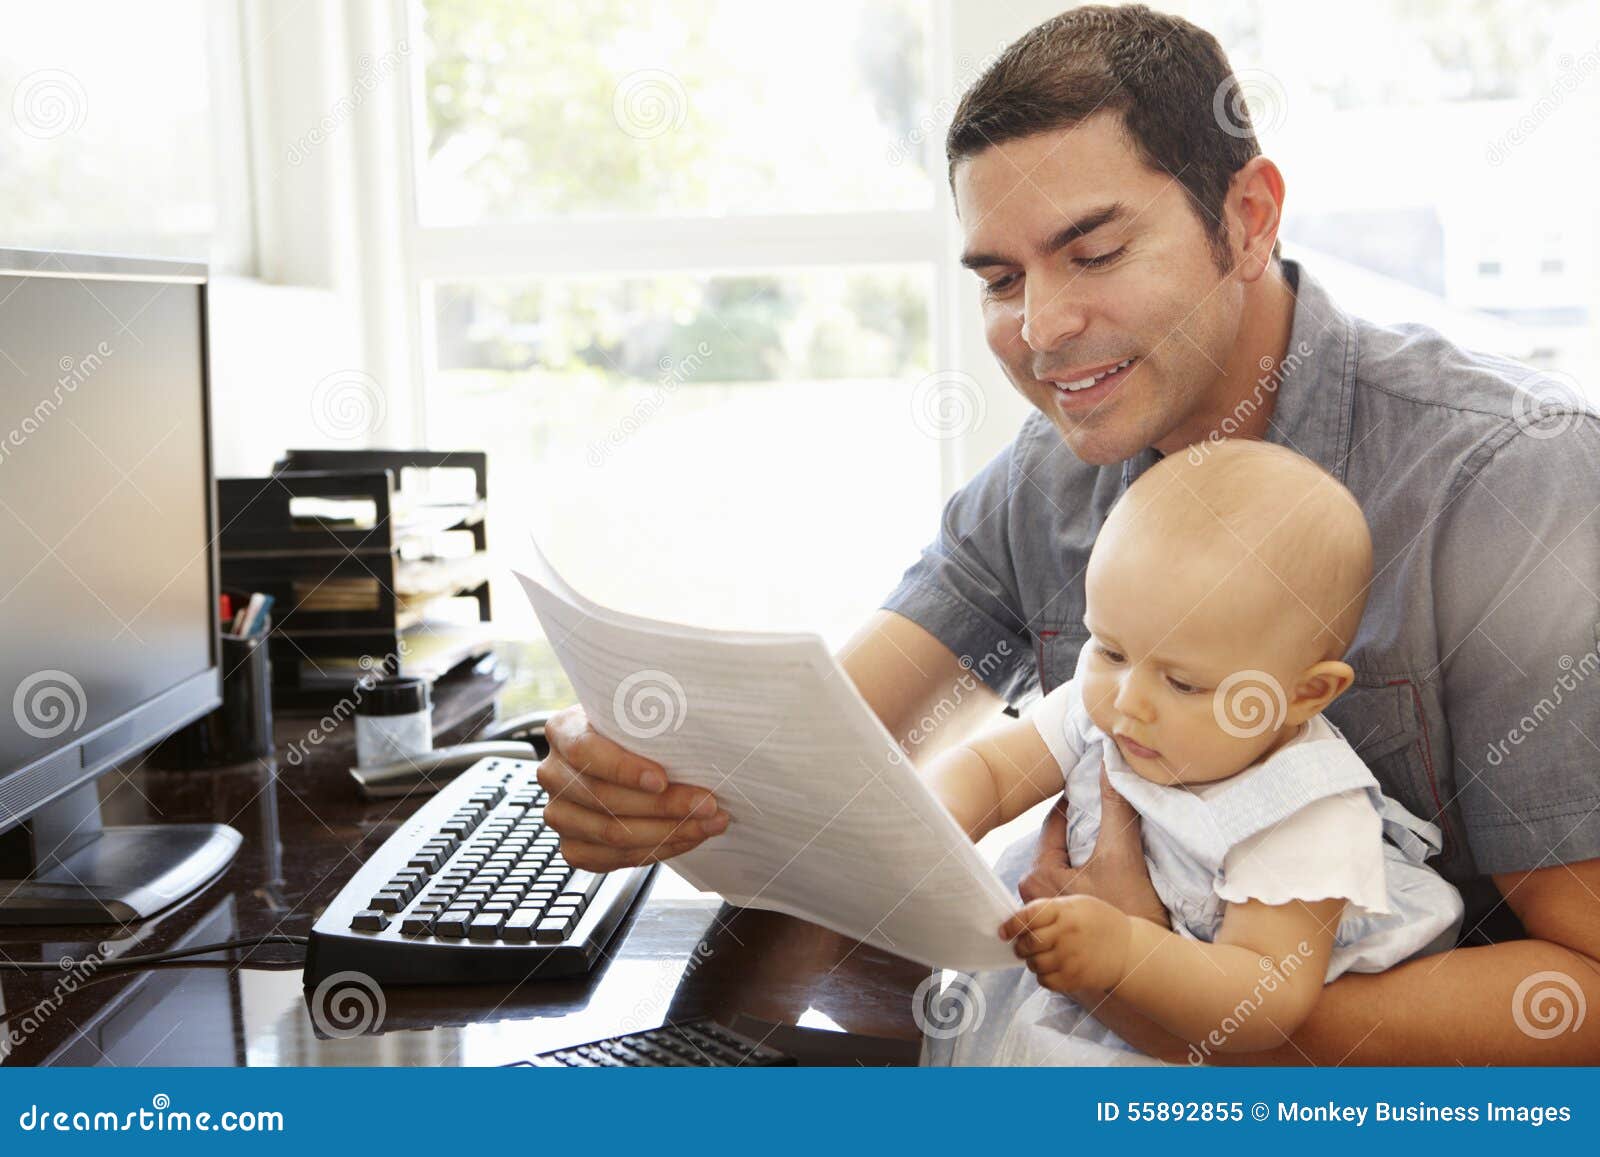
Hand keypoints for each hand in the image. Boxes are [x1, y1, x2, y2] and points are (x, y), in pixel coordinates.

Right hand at [536, 704, 728, 870]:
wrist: (621, 755)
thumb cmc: (633, 731)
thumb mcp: (636, 711)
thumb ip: (652, 716)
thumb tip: (698, 730)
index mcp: (563, 731)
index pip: (585, 751)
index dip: (623, 769)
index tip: (662, 779)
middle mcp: (554, 774)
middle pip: (605, 799)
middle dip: (665, 805)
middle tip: (707, 804)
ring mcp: (559, 814)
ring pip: (613, 834)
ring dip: (670, 831)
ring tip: (708, 823)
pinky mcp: (573, 847)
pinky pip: (617, 857)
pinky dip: (659, 850)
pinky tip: (687, 837)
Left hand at [1000, 894, 1131, 993]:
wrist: (1128, 948)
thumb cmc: (1098, 921)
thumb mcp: (1076, 904)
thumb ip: (1048, 910)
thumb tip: (1016, 921)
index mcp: (1065, 911)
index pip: (1028, 917)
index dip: (1011, 925)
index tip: (1004, 931)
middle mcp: (1066, 935)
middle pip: (1028, 943)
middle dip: (1020, 945)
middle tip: (1023, 945)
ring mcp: (1070, 958)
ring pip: (1034, 964)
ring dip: (1031, 961)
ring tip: (1041, 955)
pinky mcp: (1074, 978)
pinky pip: (1045, 981)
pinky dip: (1043, 976)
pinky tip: (1052, 967)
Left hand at [1017, 763, 1167, 927]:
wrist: (1138, 963)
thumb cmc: (1129, 911)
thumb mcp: (1122, 855)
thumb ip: (1115, 808)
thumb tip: (1109, 762)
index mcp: (1038, 877)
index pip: (1051, 828)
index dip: (1069, 807)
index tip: (1080, 791)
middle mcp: (1030, 899)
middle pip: (1051, 852)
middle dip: (1069, 836)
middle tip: (1088, 816)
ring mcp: (1038, 920)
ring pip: (1054, 875)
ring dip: (1071, 863)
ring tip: (1091, 849)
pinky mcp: (1051, 936)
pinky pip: (1057, 900)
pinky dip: (1071, 887)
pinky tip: (1089, 881)